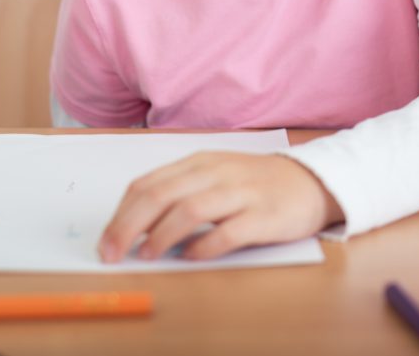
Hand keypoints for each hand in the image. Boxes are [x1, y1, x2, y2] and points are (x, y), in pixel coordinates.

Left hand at [98, 152, 339, 262]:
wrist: (313, 181)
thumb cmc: (256, 184)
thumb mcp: (215, 176)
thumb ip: (180, 193)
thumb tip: (135, 227)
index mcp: (199, 162)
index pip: (148, 184)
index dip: (120, 214)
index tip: (105, 241)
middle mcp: (217, 172)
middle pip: (162, 196)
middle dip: (128, 227)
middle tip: (112, 253)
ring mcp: (243, 192)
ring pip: (191, 209)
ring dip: (161, 235)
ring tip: (147, 255)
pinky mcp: (265, 215)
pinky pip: (228, 232)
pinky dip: (203, 247)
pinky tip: (191, 258)